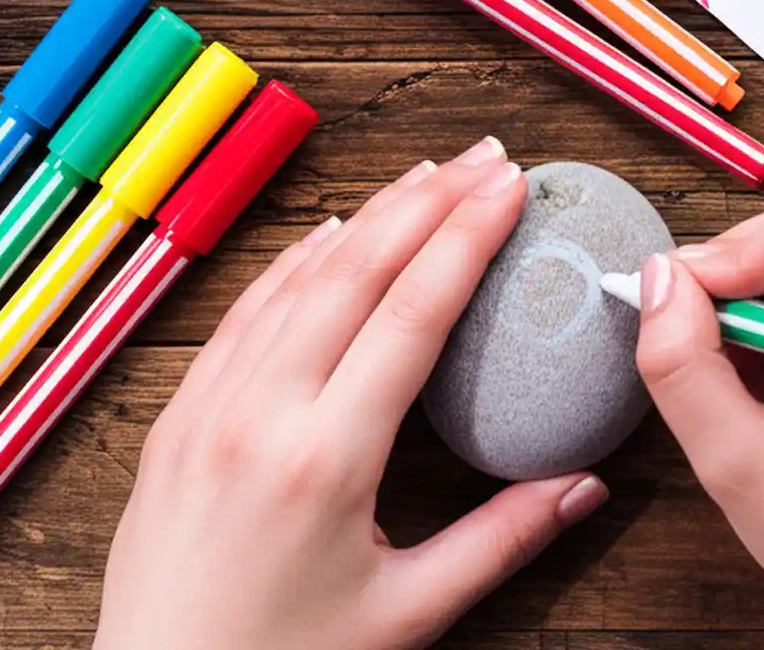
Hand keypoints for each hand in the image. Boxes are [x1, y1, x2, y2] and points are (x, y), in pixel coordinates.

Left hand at [93, 138, 607, 649]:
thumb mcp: (409, 611)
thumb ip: (503, 540)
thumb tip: (585, 487)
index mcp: (324, 460)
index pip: (410, 316)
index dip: (466, 240)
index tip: (509, 188)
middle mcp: (259, 414)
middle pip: (353, 273)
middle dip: (426, 204)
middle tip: (484, 158)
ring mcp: (208, 407)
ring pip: (295, 281)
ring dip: (364, 219)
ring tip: (422, 178)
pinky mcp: (179, 416)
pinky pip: (244, 314)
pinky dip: (294, 265)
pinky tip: (328, 238)